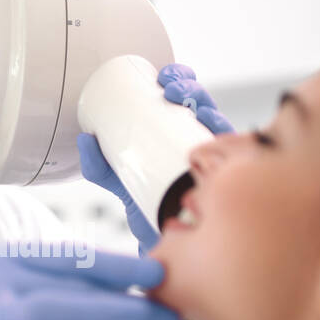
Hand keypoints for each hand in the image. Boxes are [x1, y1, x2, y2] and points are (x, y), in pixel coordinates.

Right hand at [0, 247, 176, 319]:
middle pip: (63, 280)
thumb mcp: (10, 298)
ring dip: (101, 312)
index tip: (156, 271)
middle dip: (120, 288)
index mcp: (2, 259)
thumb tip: (125, 289)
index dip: (114, 263)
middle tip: (164, 298)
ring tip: (142, 318)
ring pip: (45, 309)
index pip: (66, 256)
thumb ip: (56, 290)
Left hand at [79, 62, 234, 253]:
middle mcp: (200, 140)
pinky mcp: (223, 179)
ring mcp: (215, 158)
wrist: (157, 242)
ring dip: (209, 106)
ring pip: (220, 123)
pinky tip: (215, 134)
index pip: (184, 96)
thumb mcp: (116, 180)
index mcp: (178, 131)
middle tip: (171, 91)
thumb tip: (85, 139)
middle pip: (204, 103)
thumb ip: (98, 164)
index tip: (161, 77)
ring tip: (190, 105)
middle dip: (191, 87)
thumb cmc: (145, 203)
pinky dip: (227, 141)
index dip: (179, 79)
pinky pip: (235, 157)